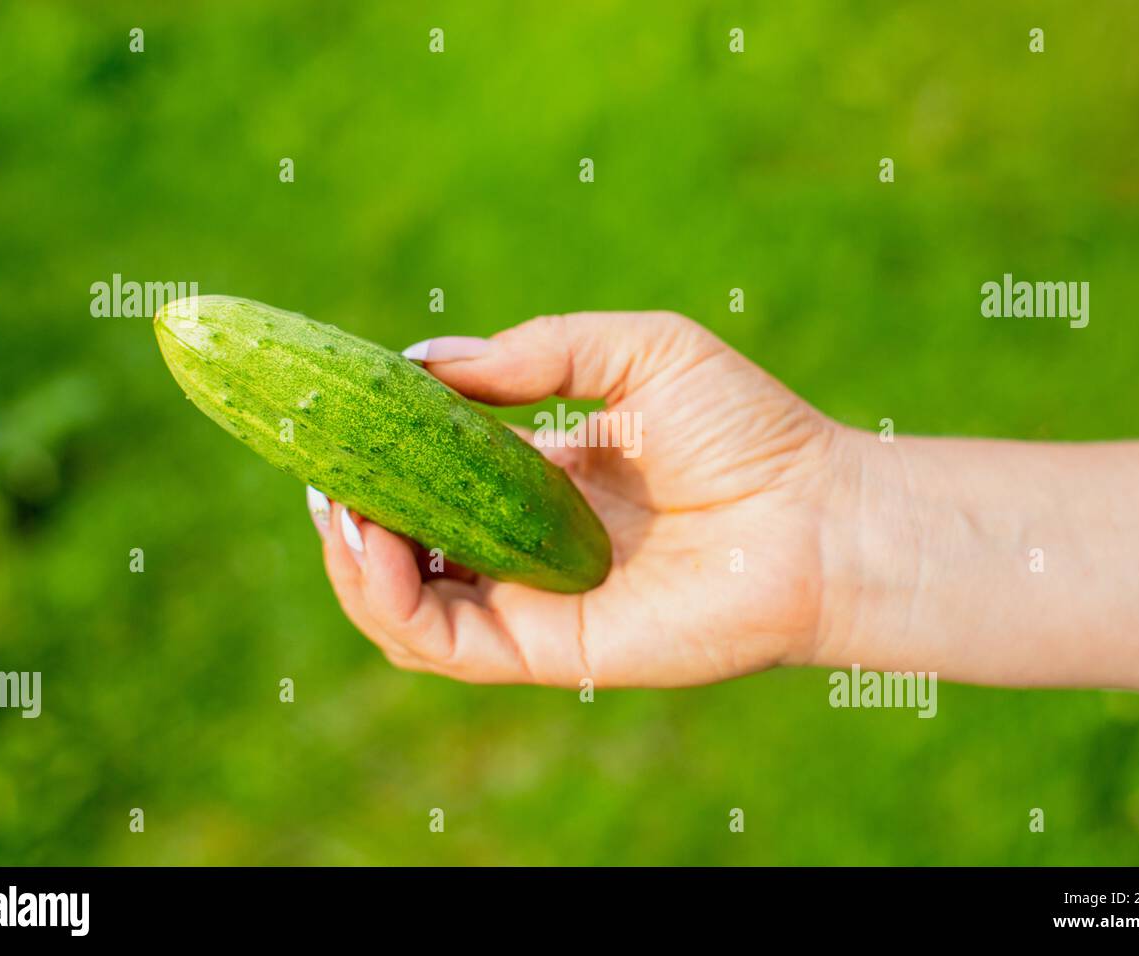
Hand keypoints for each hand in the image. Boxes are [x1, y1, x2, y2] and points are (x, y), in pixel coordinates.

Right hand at [310, 311, 845, 686]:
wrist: (820, 516)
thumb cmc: (748, 428)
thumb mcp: (638, 351)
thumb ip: (536, 355)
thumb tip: (425, 360)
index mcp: (548, 476)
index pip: (438, 471)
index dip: (382, 447)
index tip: (337, 409)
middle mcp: (530, 543)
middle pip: (410, 541)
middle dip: (353, 506)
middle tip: (319, 464)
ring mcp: (534, 599)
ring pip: (409, 603)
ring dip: (356, 557)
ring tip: (338, 505)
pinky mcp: (549, 649)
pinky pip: (443, 642)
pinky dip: (392, 601)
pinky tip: (376, 544)